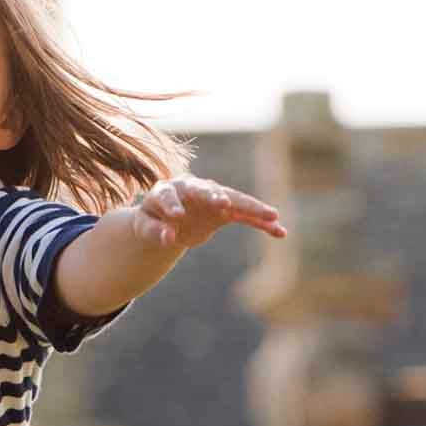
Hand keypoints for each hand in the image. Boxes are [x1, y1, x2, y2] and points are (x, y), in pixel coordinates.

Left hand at [122, 176, 287, 248]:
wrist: (167, 218)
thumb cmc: (153, 219)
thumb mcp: (145, 227)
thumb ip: (153, 231)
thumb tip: (168, 237)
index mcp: (167, 190)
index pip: (168, 194)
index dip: (172, 204)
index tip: (175, 216)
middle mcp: (192, 188)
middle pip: (205, 190)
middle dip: (214, 196)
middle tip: (222, 202)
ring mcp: (212, 196)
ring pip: (233, 200)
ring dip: (252, 207)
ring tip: (272, 216)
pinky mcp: (225, 209)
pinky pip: (245, 216)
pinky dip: (261, 222)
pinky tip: (280, 232)